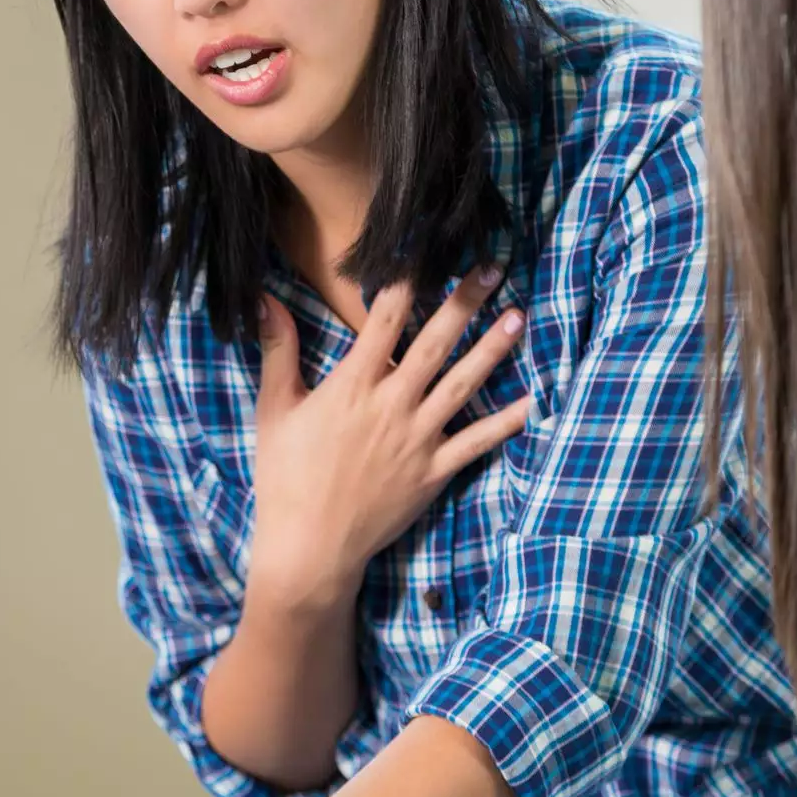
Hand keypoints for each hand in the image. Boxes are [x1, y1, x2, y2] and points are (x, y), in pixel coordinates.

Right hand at [247, 268, 530, 607]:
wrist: (309, 548)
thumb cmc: (285, 477)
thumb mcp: (274, 409)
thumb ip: (279, 351)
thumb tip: (265, 299)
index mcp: (351, 386)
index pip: (382, 320)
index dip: (404, 280)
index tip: (424, 248)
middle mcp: (391, 405)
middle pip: (434, 342)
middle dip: (465, 302)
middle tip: (493, 268)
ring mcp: (417, 439)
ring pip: (463, 385)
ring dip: (493, 349)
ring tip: (519, 317)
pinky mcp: (434, 472)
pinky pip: (477, 443)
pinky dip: (506, 423)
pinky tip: (532, 401)